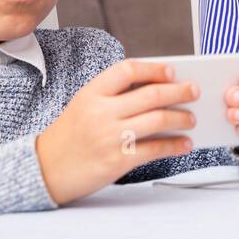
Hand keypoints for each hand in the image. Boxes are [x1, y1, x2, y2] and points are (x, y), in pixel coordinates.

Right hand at [36, 59, 198, 204]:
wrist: (44, 169)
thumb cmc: (70, 135)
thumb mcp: (84, 104)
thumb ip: (114, 95)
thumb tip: (159, 88)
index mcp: (91, 93)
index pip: (128, 70)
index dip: (154, 69)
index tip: (172, 72)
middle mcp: (101, 112)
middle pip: (151, 95)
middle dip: (179, 92)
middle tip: (194, 91)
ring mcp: (110, 137)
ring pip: (158, 120)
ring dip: (181, 118)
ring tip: (191, 118)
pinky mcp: (118, 161)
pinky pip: (155, 149)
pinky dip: (175, 145)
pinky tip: (185, 143)